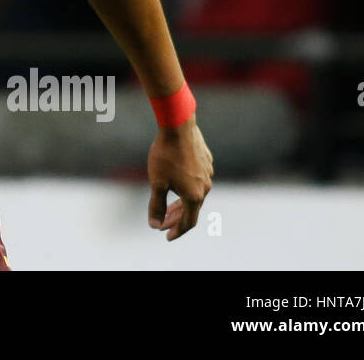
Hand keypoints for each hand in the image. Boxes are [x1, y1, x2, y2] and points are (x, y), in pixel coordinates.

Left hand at [146, 116, 213, 240]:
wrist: (178, 127)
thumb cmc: (165, 155)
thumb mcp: (157, 183)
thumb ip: (157, 206)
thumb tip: (155, 225)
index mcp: (194, 196)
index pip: (188, 222)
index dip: (177, 230)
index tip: (166, 236)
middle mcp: (205, 187)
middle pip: (191, 208)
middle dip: (176, 218)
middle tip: (162, 223)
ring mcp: (208, 173)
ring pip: (195, 193)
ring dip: (181, 203)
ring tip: (168, 206)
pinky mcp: (206, 161)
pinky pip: (197, 179)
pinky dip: (186, 187)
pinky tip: (176, 183)